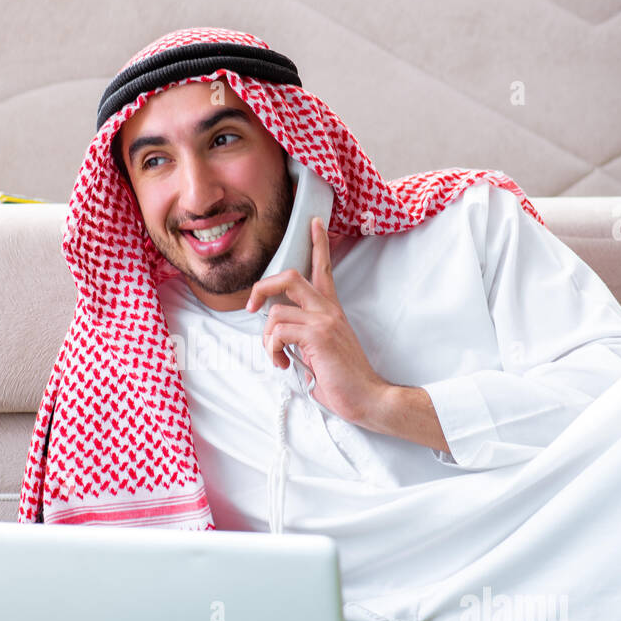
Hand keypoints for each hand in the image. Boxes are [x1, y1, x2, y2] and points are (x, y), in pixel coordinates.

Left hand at [245, 217, 388, 425]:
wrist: (369, 397)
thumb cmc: (344, 381)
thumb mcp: (320, 352)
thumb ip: (302, 338)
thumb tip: (279, 339)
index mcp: (331, 311)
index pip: (323, 269)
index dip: (318, 244)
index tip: (314, 222)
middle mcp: (328, 310)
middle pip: (289, 276)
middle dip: (262, 287)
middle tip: (251, 305)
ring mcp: (323, 320)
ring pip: (276, 312)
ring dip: (267, 339)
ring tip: (279, 358)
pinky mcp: (317, 335)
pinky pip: (278, 332)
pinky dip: (273, 350)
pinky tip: (285, 364)